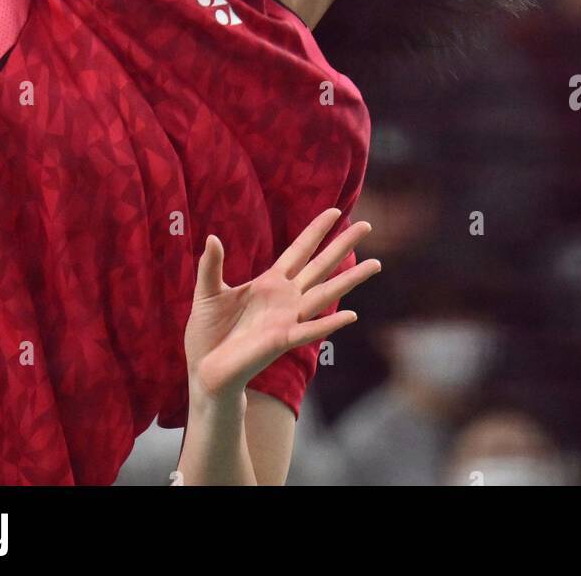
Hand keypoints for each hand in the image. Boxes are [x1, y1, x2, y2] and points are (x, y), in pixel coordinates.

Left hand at [184, 208, 380, 403]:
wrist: (204, 370)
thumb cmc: (207, 333)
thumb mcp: (207, 292)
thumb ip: (211, 265)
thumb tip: (212, 237)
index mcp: (269, 283)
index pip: (299, 251)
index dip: (316, 231)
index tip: (335, 212)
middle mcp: (285, 298)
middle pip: (320, 266)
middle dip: (342, 245)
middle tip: (367, 225)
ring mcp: (287, 319)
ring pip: (325, 294)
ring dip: (350, 279)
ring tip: (376, 264)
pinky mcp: (281, 341)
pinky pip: (309, 331)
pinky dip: (330, 323)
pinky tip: (351, 315)